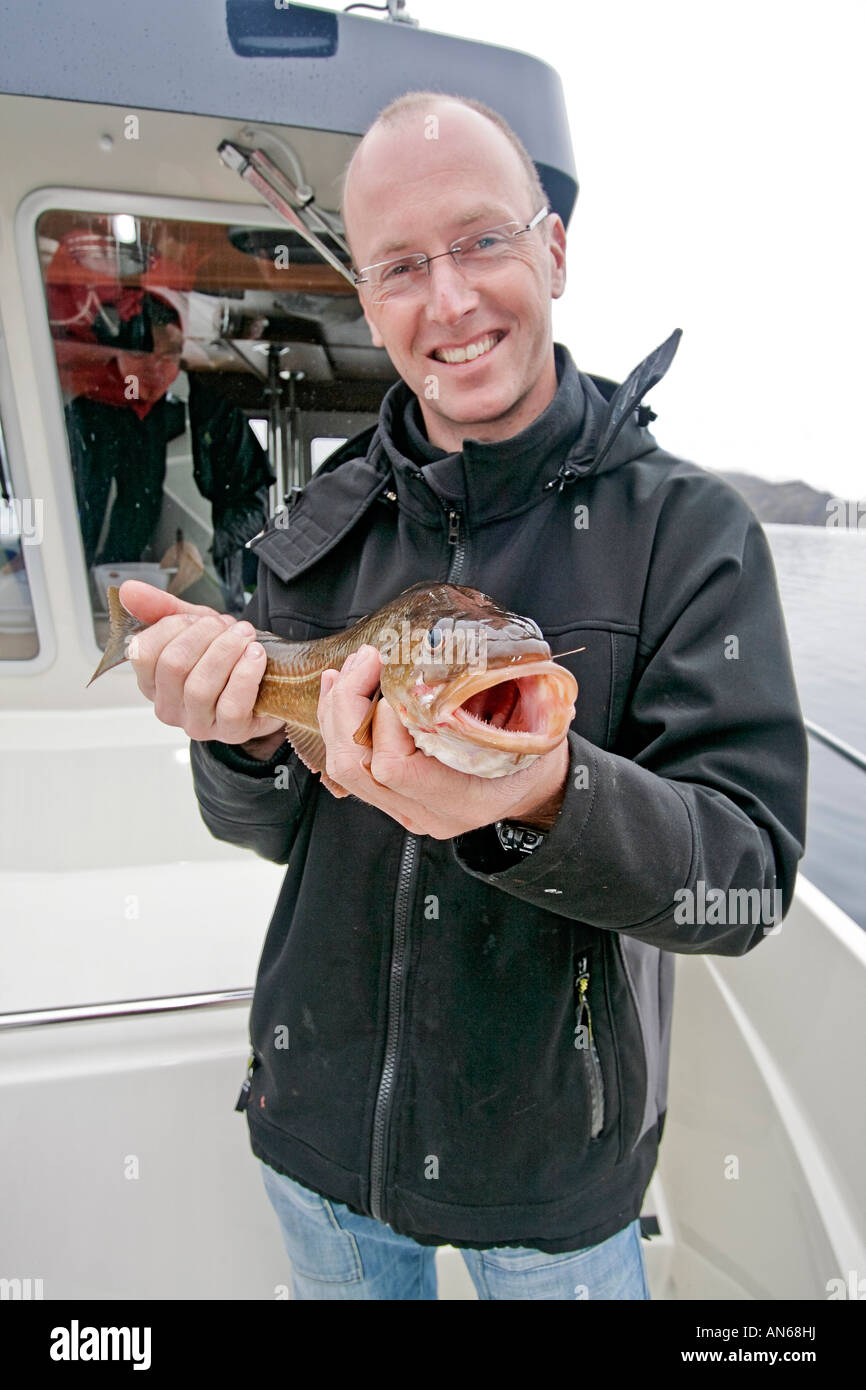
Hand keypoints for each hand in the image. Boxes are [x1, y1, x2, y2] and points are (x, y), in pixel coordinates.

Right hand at [118, 579, 285, 744]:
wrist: (270, 681)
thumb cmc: (224, 656)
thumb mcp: (193, 626)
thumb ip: (161, 608)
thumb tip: (128, 590)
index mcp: (150, 682)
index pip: (143, 652)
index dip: (174, 626)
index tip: (200, 618)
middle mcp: (168, 707)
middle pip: (173, 666)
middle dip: (205, 635)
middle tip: (229, 625)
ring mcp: (197, 724)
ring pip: (200, 686)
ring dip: (227, 651)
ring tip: (245, 636)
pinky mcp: (230, 733)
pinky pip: (231, 705)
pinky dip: (245, 674)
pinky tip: (255, 656)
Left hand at [316, 645, 569, 838]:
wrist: (535, 790)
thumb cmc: (535, 755)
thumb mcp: (530, 727)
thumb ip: (490, 700)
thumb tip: (455, 648)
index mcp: (461, 800)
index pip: (395, 767)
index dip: (385, 720)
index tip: (396, 680)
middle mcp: (426, 812)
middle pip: (358, 766)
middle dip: (348, 707)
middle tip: (365, 661)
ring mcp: (405, 809)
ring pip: (345, 768)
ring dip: (337, 713)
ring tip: (344, 670)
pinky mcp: (392, 797)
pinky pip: (350, 766)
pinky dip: (337, 725)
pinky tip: (336, 690)